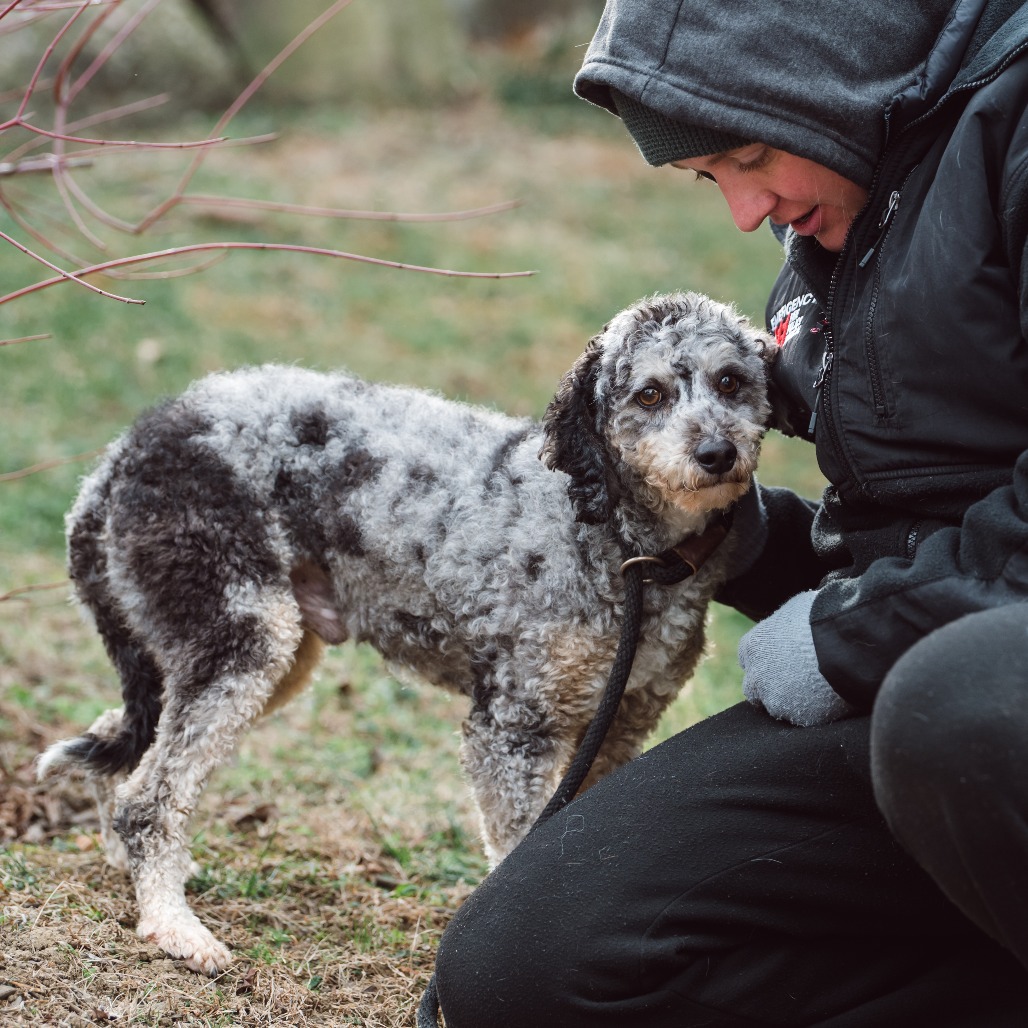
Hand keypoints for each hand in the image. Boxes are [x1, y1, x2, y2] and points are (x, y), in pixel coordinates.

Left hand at [738, 590, 856, 726]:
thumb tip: (795, 618)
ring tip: (818, 690)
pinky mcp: (799, 716)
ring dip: (792, 702)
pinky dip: (814, 712)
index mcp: (753, 645)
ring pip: (778, 707)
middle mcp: (757, 674)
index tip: (780, 662)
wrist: (845, 641)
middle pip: (755, 688)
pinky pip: (804, 718)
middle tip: (797, 682)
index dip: (765, 662)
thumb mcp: (797, 609)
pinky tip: (829, 699)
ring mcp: (775, 698)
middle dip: (770, 687)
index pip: (748, 659)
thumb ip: (786, 623)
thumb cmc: (823, 616)